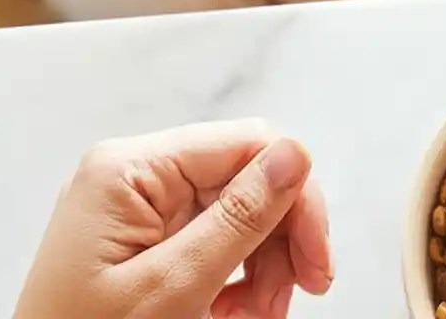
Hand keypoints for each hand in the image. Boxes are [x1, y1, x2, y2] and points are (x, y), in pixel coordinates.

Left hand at [14, 119, 333, 318]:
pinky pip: (213, 241)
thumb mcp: (173, 286)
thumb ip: (238, 217)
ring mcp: (136, 208)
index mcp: (129, 170)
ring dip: (263, 268)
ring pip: (239, 214)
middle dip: (279, 241)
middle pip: (248, 180)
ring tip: (257, 317)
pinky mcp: (143, 240)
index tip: (317, 260)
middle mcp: (133, 176)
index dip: (296, 196)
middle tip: (299, 295)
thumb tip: (295, 153)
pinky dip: (236, 279)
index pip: (248, 144)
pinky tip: (232, 314)